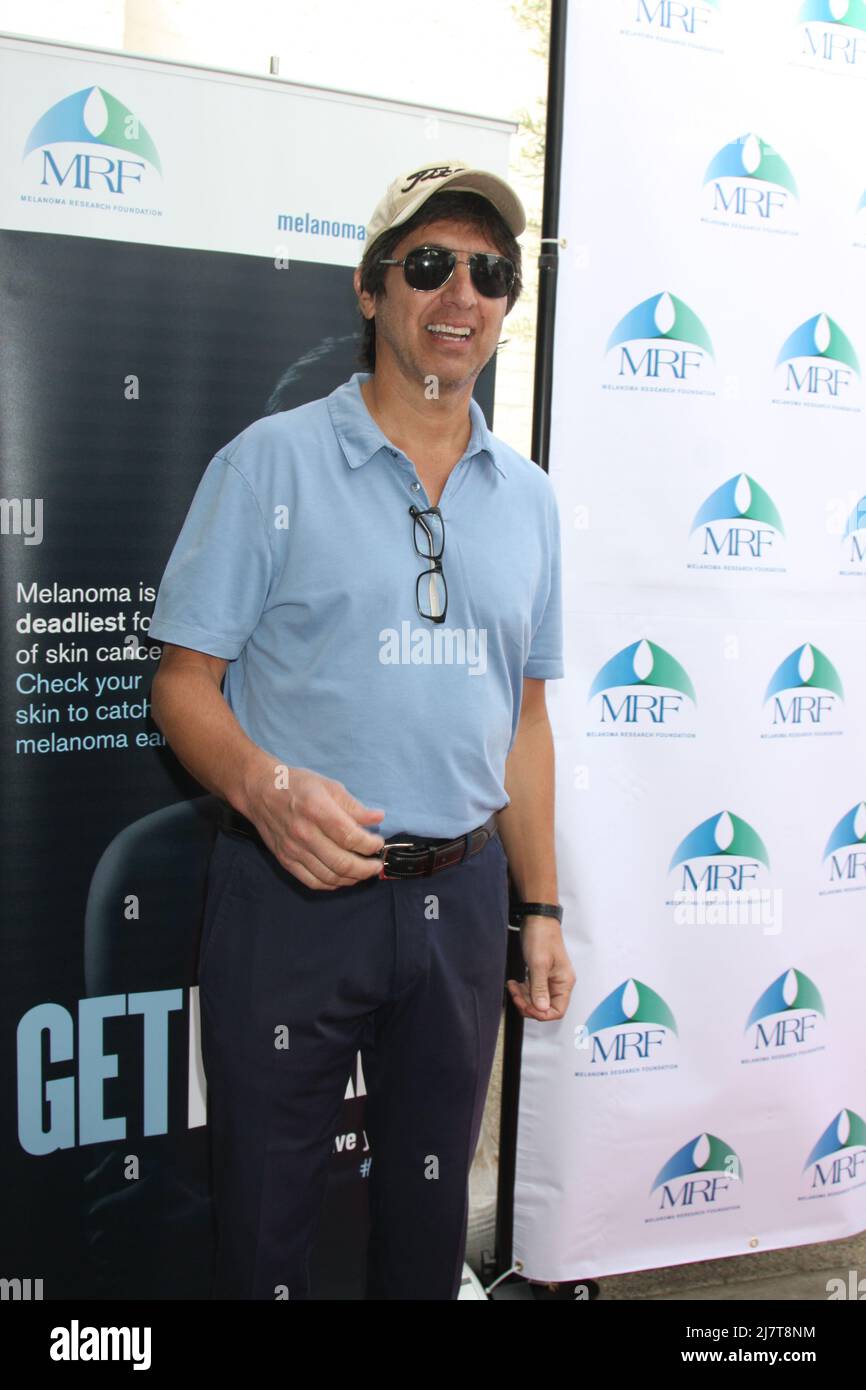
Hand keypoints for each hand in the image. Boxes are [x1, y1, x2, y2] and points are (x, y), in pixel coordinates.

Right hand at [241, 754, 385, 889]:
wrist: (259, 791)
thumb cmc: (296, 785)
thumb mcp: (329, 786)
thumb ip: (354, 806)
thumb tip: (377, 819)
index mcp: (317, 810)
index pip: (350, 837)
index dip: (370, 845)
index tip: (377, 843)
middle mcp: (304, 833)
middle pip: (342, 863)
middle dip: (366, 868)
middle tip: (376, 864)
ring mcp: (293, 850)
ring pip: (329, 876)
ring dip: (352, 879)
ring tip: (363, 872)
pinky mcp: (286, 860)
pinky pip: (312, 881)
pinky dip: (331, 884)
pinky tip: (342, 878)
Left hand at [506, 918, 574, 1021]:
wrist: (537, 918)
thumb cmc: (541, 936)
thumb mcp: (538, 964)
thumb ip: (539, 988)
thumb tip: (541, 1009)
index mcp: (564, 982)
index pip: (557, 1011)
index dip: (540, 1013)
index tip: (525, 1005)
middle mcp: (560, 983)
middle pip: (545, 1007)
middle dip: (528, 1004)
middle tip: (515, 995)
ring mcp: (551, 979)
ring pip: (537, 1000)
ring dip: (523, 997)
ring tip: (512, 987)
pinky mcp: (542, 974)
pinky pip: (533, 990)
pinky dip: (523, 990)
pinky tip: (514, 983)